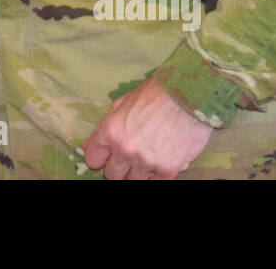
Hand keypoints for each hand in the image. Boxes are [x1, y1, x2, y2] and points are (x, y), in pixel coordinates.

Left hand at [81, 77, 212, 178]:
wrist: (188, 94)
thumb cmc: (155, 94)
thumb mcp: (121, 104)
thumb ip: (104, 128)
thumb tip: (86, 148)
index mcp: (110, 131)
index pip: (93, 158)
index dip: (100, 157)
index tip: (107, 155)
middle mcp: (125, 149)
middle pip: (112, 174)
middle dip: (119, 166)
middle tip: (132, 154)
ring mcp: (146, 161)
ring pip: (134, 180)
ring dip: (139, 171)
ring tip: (149, 153)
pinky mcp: (167, 169)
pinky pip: (156, 181)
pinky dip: (159, 173)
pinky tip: (163, 157)